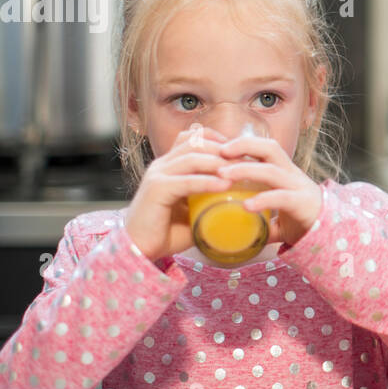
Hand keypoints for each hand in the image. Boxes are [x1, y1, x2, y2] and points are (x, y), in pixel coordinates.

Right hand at [126, 127, 231, 259]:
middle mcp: (162, 164)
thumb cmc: (167, 233)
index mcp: (170, 165)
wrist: (138, 251)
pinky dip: (207, 181)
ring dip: (220, 163)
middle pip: (197, 142)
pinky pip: (186, 180)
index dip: (220, 140)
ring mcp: (158, 175)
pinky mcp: (156, 189)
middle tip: (249, 161)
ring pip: (193, 157)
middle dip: (225, 149)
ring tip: (242, 172)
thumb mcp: (195, 211)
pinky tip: (225, 186)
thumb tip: (244, 201)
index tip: (243, 153)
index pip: (195, 138)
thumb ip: (212, 200)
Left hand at [216, 133, 323, 246]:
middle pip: (269, 147)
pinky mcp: (302, 204)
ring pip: (271, 170)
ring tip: (223, 175)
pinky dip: (262, 200)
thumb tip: (226, 220)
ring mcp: (298, 187)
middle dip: (243, 145)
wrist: (330, 234)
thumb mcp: (274, 210)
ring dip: (245, 169)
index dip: (241, 142)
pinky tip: (246, 206)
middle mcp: (291, 174)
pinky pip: (281, 198)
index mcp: (283, 170)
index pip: (263, 147)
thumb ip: (253, 210)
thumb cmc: (299, 219)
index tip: (217, 144)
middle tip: (219, 152)